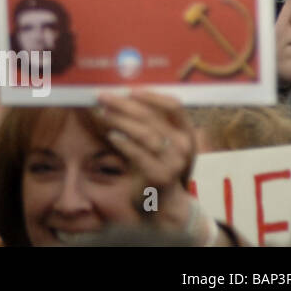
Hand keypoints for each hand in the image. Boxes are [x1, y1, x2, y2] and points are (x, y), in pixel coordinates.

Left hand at [96, 90, 198, 232]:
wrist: (164, 200)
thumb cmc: (157, 163)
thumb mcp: (161, 141)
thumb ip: (150, 120)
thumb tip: (121, 94)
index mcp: (187, 132)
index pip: (174, 106)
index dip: (151, 95)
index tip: (128, 90)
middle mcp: (184, 145)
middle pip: (152, 117)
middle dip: (124, 104)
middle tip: (103, 97)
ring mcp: (174, 162)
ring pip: (145, 134)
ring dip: (121, 121)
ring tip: (104, 114)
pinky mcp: (159, 176)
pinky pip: (138, 154)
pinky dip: (123, 142)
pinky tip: (111, 135)